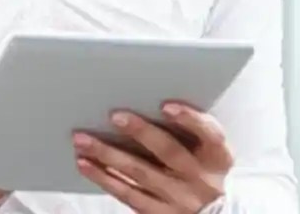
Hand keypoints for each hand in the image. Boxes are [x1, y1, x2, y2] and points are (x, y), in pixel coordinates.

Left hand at [74, 102, 230, 211]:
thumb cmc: (200, 171)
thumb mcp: (205, 153)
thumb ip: (185, 131)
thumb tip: (140, 97)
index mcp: (217, 157)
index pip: (210, 135)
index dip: (190, 120)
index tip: (166, 106)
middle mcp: (201, 179)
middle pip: (170, 152)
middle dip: (142, 133)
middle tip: (115, 116)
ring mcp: (179, 199)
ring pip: (141, 174)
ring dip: (109, 154)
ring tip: (82, 140)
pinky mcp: (159, 213)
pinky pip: (128, 194)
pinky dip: (104, 178)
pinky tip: (85, 163)